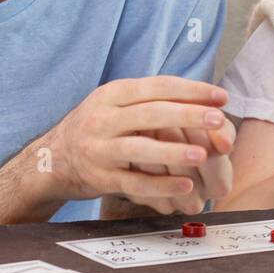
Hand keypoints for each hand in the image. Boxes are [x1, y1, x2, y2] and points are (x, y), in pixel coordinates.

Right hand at [44, 76, 229, 205]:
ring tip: (202, 154)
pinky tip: (186, 185)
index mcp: (113, 94)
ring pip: (139, 149)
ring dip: (173, 151)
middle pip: (150, 113)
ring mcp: (99, 149)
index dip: (191, 90)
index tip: (221, 97)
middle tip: (218, 119)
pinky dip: (161, 186)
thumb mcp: (116, 104)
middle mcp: (103, 118)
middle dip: (187, 115)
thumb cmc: (99, 127)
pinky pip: (134, 183)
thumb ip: (151, 100)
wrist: (53, 159)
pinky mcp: (99, 178)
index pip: (157, 86)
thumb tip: (205, 99)